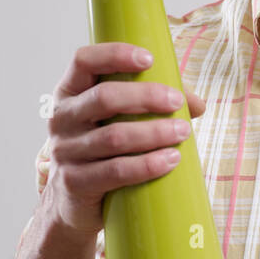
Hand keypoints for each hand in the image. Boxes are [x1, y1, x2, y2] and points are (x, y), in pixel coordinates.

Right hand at [44, 42, 206, 236]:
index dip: (114, 54)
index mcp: (69, 93)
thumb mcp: (118, 121)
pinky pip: (116, 171)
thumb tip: (197, 103)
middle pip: (104, 97)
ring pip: (114, 137)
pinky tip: (170, 160)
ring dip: (154, 132)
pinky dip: (147, 165)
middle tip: (177, 102)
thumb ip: (154, 105)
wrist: (72, 203)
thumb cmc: (103, 151)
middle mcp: (62, 119)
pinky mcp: (75, 183)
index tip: (148, 59)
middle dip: (146, 96)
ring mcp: (65, 152)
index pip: (83, 60)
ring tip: (183, 132)